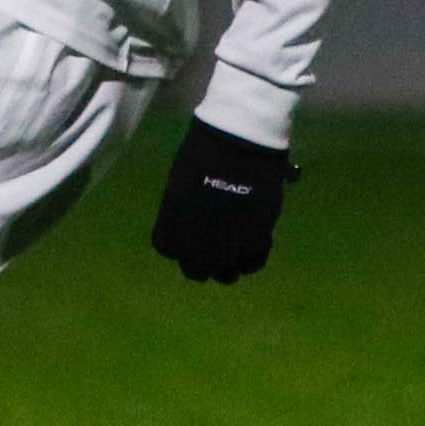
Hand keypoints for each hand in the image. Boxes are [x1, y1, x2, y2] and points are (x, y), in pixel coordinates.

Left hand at [150, 116, 296, 280]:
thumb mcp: (178, 186)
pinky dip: (250, 257)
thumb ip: (180, 213)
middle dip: (200, 260)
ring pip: (226, 275)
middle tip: (208, 244)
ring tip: (231, 246)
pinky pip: (253, 264)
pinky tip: (250, 241)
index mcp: (172, 228)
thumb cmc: (201, 156)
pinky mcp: (258, 243)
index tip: (183, 232)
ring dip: (226, 264)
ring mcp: (229, 249)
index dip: (176, 242)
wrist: (238, 149)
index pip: (166, 248)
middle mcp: (197, 246)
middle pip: (195, 270)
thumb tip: (189, 224)